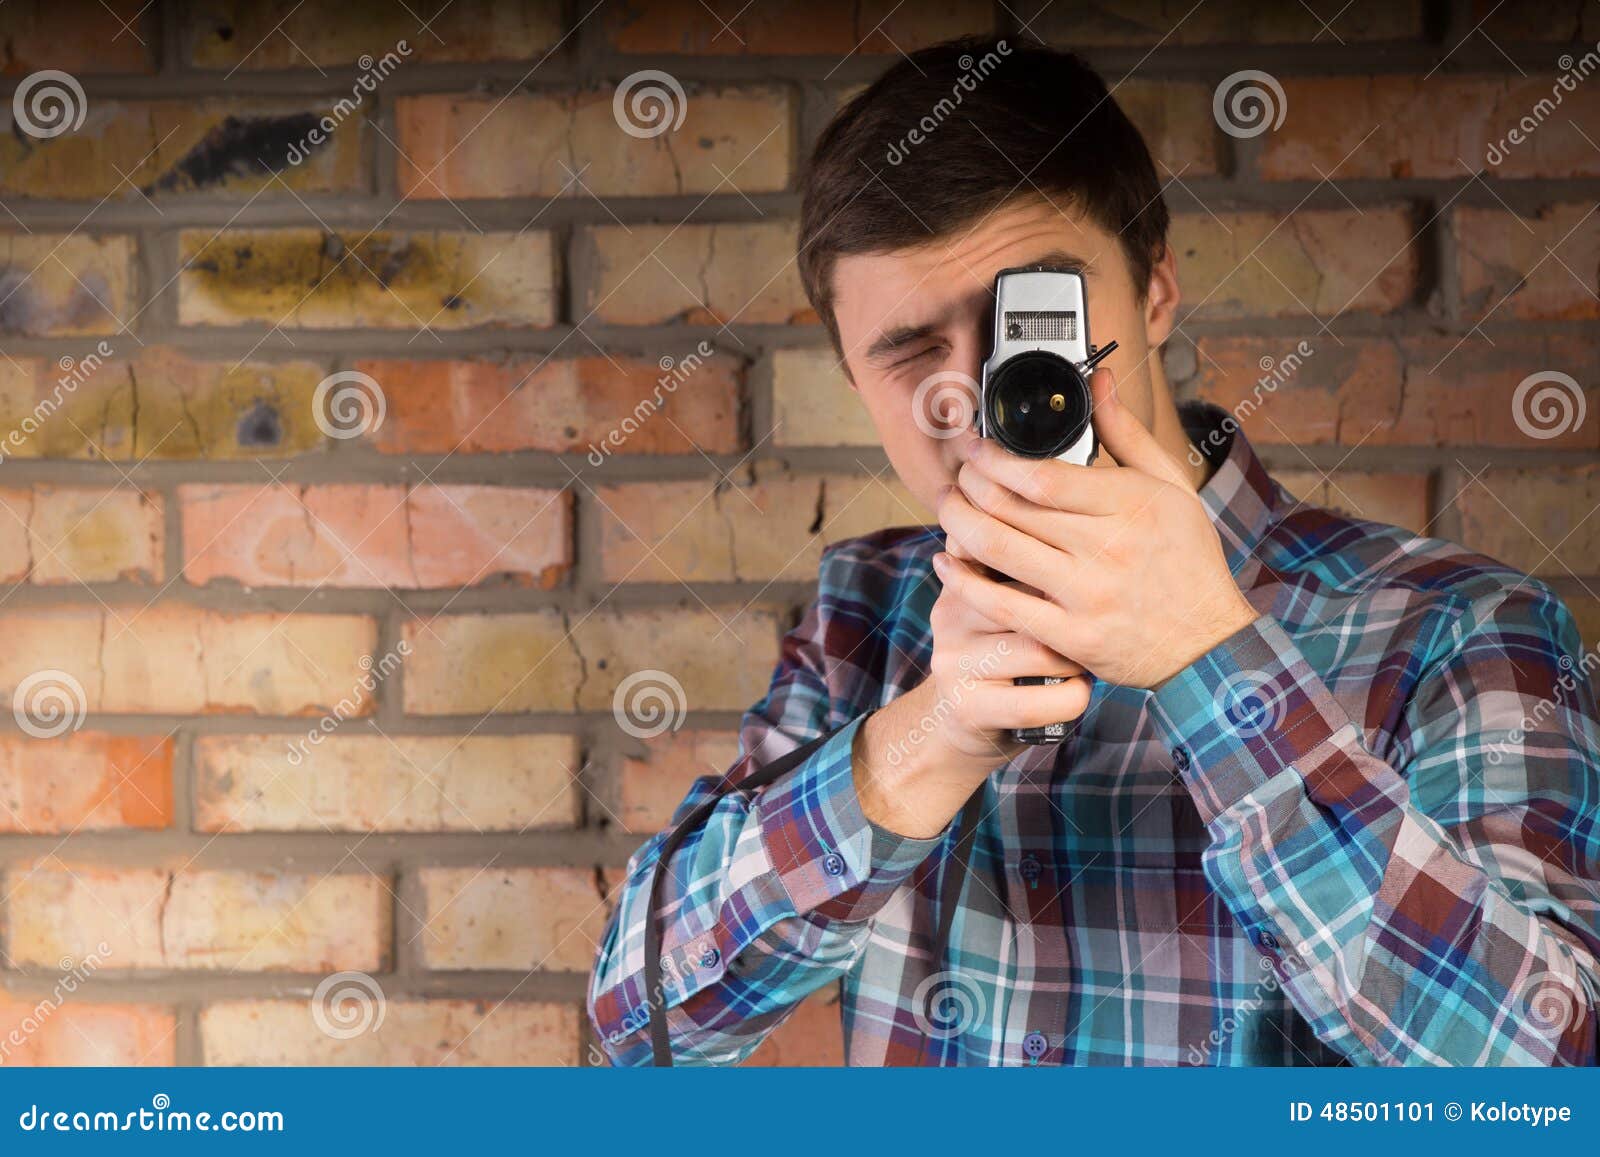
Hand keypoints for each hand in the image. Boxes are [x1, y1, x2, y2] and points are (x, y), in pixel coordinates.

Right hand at [853, 569, 1091, 838]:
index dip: (1062, 570)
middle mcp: (952, 615)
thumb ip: (1022, 566)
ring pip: (1043, 652)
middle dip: (1076, 619)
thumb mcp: (999, 602)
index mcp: (962, 576)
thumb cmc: (999, 653)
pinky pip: (1037, 701)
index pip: (1019, 554)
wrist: (955, 720)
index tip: (1089, 587)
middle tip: (1094, 631)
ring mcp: (955, 662)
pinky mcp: (967, 706)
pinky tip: (1072, 694)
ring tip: (1080, 665)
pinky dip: (1071, 699)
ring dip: (1078, 663)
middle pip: (1038, 601)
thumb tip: (1081, 528)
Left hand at [933, 365, 1259, 689]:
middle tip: (956, 474)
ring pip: (998, 552)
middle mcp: (1108, 548)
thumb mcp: (1171, 487)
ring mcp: (1087, 596)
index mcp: (1130, 504)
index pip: (1041, 476)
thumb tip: (1098, 381)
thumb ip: (1127, 433)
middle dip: (968, 484)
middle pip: (1010, 508)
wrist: (1209, 644)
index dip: (994, 458)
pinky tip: (947, 563)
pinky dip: (964, 582)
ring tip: (947, 506)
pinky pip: (1002, 607)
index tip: (975, 447)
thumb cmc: (1188, 561)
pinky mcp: (1072, 638)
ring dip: (957, 524)